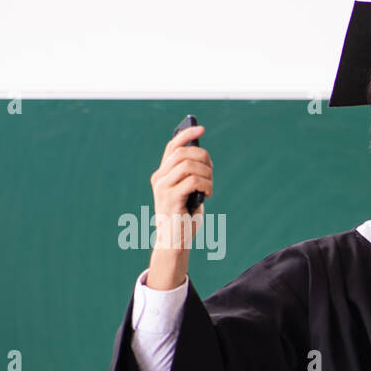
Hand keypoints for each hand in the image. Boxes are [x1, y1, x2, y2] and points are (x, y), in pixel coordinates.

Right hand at [150, 123, 212, 252]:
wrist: (174, 241)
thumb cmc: (184, 217)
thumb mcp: (189, 192)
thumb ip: (191, 175)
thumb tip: (204, 158)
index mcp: (162, 174)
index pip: (172, 147)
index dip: (186, 135)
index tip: (201, 128)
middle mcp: (159, 178)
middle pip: (183, 154)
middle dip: (203, 158)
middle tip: (211, 171)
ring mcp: (162, 188)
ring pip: (189, 166)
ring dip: (207, 175)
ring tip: (209, 187)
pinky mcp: (170, 198)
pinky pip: (192, 181)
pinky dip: (206, 185)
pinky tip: (207, 195)